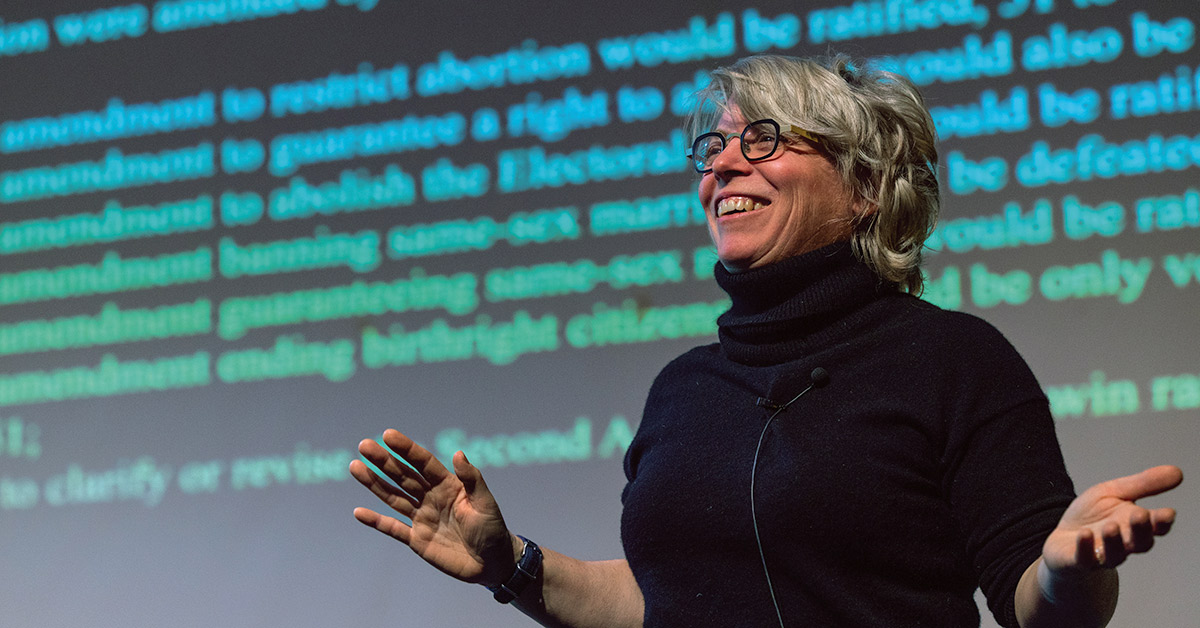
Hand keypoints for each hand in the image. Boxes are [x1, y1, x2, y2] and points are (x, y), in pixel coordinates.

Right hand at [349, 429, 518, 585]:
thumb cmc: (493, 528)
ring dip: (375, 484)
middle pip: (403, 476)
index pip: (423, 463)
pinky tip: (359, 512)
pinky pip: (392, 528)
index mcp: (448, 485)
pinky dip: (376, 521)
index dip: (406, 449)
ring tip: (355, 467)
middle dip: (384, 461)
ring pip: (394, 497)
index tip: (388, 435)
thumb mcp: (485, 502)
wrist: (492, 563)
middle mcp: (431, 497)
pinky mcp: (416, 540)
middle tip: (364, 445)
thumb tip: (458, 453)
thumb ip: (471, 479)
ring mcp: (422, 517)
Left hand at [1042, 465, 1182, 572]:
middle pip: (1139, 543)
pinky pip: (1084, 558)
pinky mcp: (1080, 561)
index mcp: (1135, 526)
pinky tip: (1084, 534)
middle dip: (1141, 530)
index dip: (1162, 522)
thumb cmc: (1093, 515)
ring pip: (1115, 554)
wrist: (1063, 537)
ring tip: (1111, 526)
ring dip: (1114, 541)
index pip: (1155, 527)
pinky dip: (1085, 548)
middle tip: (1140, 515)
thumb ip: (1144, 484)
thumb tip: (1178, 472)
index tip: (1168, 513)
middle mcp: (1124, 543)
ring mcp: (1102, 554)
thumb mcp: (1115, 492)